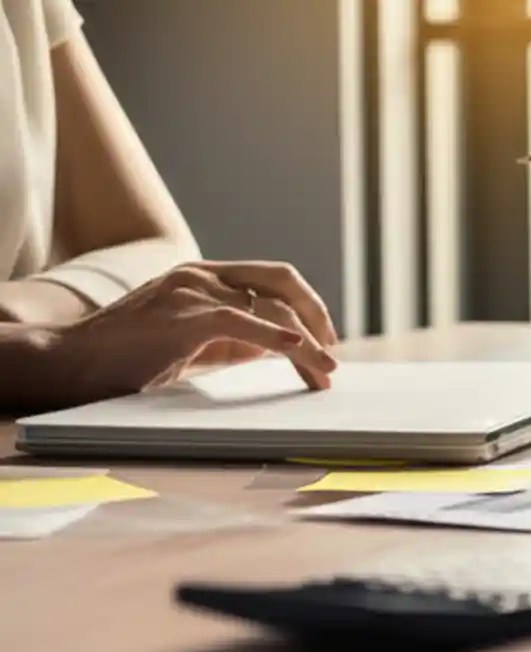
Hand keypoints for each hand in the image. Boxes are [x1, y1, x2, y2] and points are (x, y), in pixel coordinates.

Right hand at [47, 260, 339, 403]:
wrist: (72, 363)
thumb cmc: (128, 358)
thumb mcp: (192, 342)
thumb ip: (233, 338)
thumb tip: (280, 348)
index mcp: (204, 276)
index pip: (272, 278)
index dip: (307, 305)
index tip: (325, 338)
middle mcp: (201, 275)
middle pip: (282, 280)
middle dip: (318, 315)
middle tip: (334, 353)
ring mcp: (192, 292)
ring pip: (271, 309)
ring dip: (306, 346)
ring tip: (324, 373)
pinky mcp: (183, 317)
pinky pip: (242, 323)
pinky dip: (276, 338)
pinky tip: (299, 350)